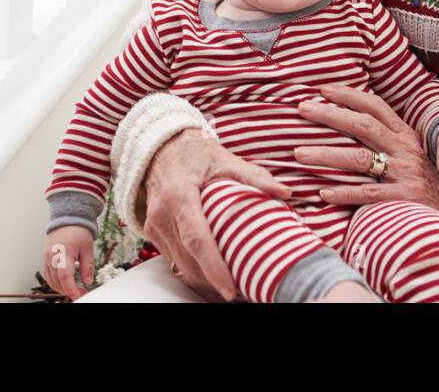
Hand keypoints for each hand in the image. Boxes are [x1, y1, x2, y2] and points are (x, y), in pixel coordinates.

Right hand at [43, 226, 94, 300]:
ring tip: (75, 289)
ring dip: (61, 288)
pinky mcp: (45, 258)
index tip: (79, 296)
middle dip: (69, 291)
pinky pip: (47, 275)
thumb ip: (87, 265)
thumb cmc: (78, 230)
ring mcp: (47, 258)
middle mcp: (52, 257)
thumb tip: (88, 281)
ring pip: (50, 280)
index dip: (71, 289)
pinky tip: (64, 284)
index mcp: (63, 253)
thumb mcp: (88, 247)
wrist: (67, 217)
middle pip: (57, 281)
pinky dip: (55, 282)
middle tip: (82, 292)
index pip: (65, 276)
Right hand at [141, 126, 293, 302]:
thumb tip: (285, 192)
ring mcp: (154, 225)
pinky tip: (213, 268)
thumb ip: (255, 178)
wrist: (164, 149)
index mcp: (180, 195)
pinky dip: (194, 268)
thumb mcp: (227, 160)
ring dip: (204, 279)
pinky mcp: (152, 232)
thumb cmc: (197, 155)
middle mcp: (162, 213)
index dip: (214, 268)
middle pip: (189, 260)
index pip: (197, 240)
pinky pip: (174, 259)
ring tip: (232, 280)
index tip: (230, 289)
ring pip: (181, 265)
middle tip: (242, 287)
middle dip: (214, 280)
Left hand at [293, 84, 438, 219]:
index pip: (376, 107)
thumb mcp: (409, 152)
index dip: (349, 95)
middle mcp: (404, 151)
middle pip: (363, 126)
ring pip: (359, 159)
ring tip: (299, 154)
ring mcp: (403, 175)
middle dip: (330, 115)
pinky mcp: (402, 200)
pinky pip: (368, 194)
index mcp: (405, 135)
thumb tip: (350, 116)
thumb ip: (386, 136)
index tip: (322, 89)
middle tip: (302, 109)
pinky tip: (323, 192)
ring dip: (326, 155)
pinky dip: (344, 193)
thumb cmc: (421, 182)